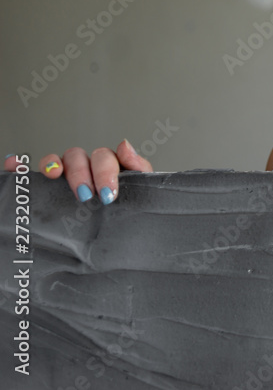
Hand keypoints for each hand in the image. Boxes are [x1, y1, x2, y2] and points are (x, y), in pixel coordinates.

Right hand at [3, 140, 152, 204]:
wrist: (116, 247)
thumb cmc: (126, 215)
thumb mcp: (139, 194)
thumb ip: (138, 168)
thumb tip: (124, 144)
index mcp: (108, 170)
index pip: (104, 158)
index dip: (104, 171)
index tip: (108, 194)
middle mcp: (84, 170)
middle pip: (78, 157)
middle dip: (81, 173)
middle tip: (85, 195)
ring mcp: (63, 179)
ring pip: (55, 161)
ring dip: (53, 164)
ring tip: (54, 175)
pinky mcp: (43, 189)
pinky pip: (28, 173)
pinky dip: (19, 167)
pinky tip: (15, 167)